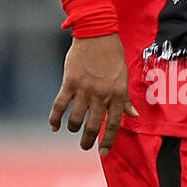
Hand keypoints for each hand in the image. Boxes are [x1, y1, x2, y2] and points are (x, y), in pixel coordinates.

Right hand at [49, 33, 137, 152]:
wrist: (96, 33)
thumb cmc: (112, 54)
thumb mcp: (123, 76)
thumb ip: (125, 98)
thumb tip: (132, 115)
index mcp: (117, 94)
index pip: (113, 124)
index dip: (108, 141)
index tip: (103, 153)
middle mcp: (101, 95)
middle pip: (93, 126)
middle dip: (88, 140)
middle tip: (85, 146)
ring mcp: (84, 89)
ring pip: (76, 119)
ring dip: (74, 128)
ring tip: (74, 129)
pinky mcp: (70, 82)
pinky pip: (60, 105)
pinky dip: (55, 118)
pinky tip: (54, 126)